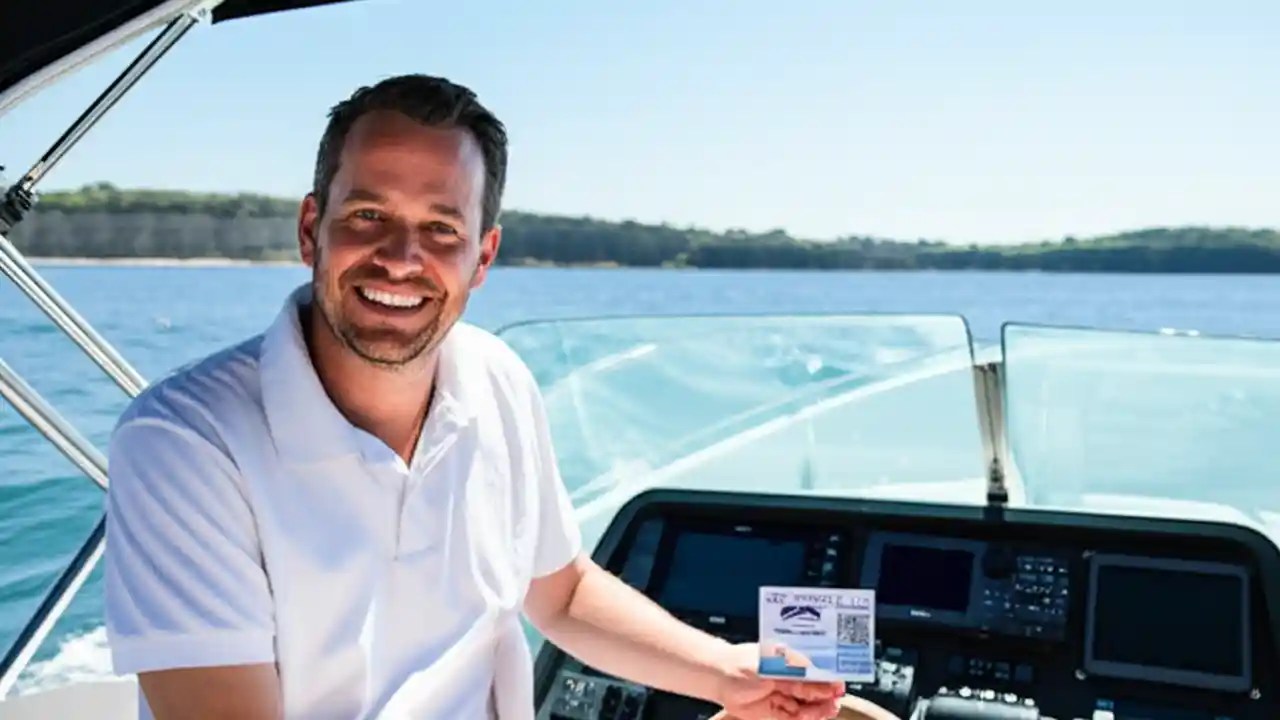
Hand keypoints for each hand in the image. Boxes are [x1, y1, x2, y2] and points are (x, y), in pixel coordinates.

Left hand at [712, 642, 844, 719]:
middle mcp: (790, 683)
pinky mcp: (775, 715)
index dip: (830, 681)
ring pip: (808, 708)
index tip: (839, 685)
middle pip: (816, 694)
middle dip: (827, 698)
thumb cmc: (745, 663)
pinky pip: (794, 719)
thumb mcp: (776, 664)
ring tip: (827, 709)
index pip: (818, 675)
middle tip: (836, 700)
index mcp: (793, 667)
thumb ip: (798, 671)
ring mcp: (784, 699)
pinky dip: (804, 719)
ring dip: (819, 710)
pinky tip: (808, 716)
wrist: (721, 676)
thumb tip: (821, 675)